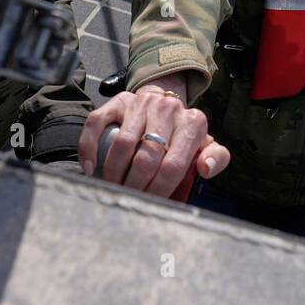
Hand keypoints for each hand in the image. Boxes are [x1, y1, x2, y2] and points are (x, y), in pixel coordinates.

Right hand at [78, 75, 230, 197]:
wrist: (164, 102)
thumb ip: (215, 158)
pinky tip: (90, 167)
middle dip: (135, 185)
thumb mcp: (205, 144)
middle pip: (147, 158)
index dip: (159, 190)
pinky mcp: (118, 102)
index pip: (173, 165)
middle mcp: (168, 108)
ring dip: (114, 173)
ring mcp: (141, 103)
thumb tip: (204, 168)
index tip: (149, 203)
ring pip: (122, 144)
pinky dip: (89, 148)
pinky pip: (97, 123)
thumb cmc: (182, 133)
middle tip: (128, 198)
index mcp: (192, 123)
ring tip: (113, 187)